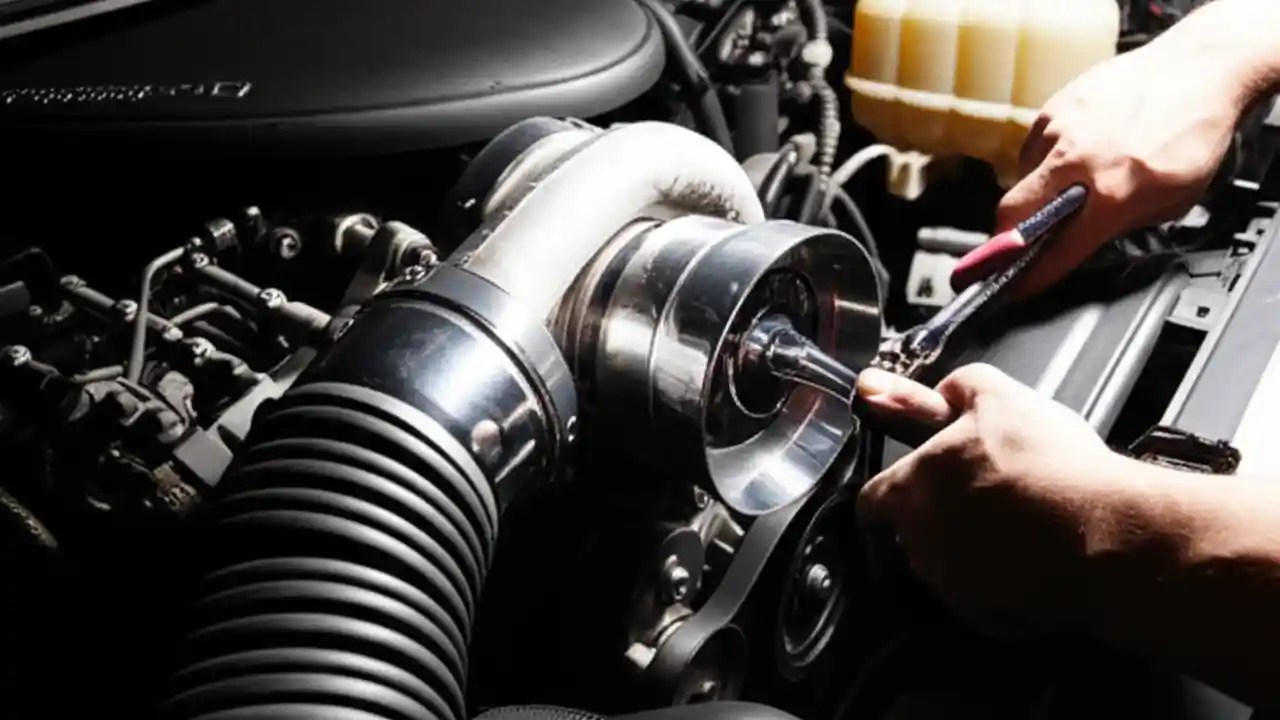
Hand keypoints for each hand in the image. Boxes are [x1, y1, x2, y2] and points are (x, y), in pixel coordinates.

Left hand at [856, 365, 1122, 630]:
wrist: (1103, 534)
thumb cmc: (1046, 463)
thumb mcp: (1003, 398)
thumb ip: (962, 387)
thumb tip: (945, 390)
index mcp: (909, 491)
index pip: (871, 498)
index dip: (892, 489)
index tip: (920, 483)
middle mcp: (917, 544)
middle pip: (909, 534)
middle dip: (937, 518)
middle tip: (982, 500)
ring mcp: (949, 587)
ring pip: (946, 567)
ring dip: (969, 551)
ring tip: (1017, 527)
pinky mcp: (986, 619)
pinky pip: (984, 600)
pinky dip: (1002, 585)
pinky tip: (1035, 561)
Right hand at [953, 28, 1249, 295]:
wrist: (1198, 69)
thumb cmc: (1193, 133)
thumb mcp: (1172, 200)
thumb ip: (1121, 223)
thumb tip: (1082, 238)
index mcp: (1113, 192)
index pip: (1057, 249)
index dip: (1031, 276)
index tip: (1013, 288)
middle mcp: (1078, 161)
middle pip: (1012, 213)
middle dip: (1003, 238)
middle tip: (1009, 248)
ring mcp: (1060, 130)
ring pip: (1021, 179)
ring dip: (1033, 193)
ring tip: (1066, 187)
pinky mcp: (1053, 108)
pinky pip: (1032, 149)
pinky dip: (1044, 162)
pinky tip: (1074, 157)